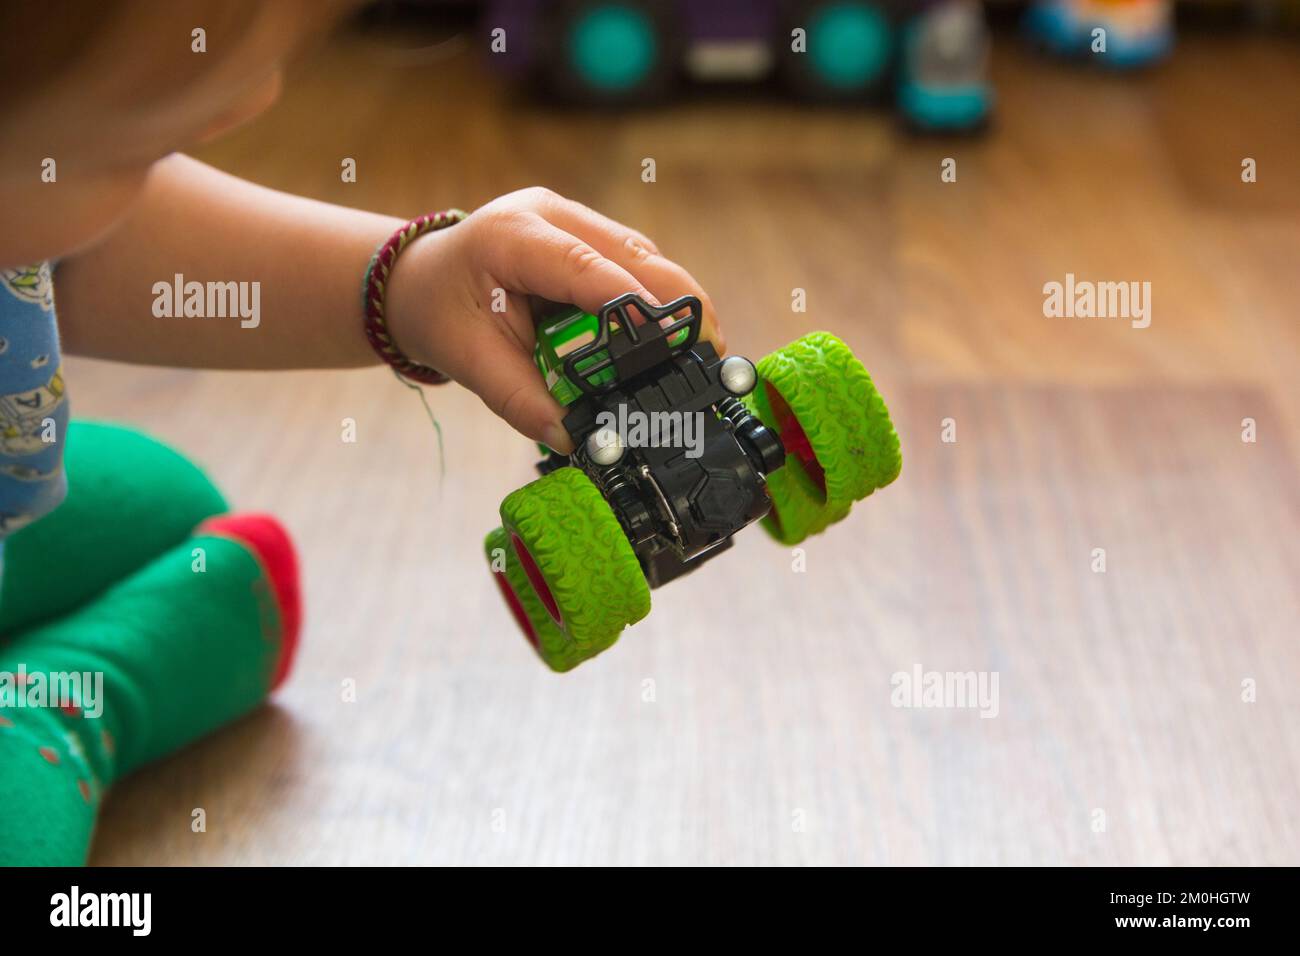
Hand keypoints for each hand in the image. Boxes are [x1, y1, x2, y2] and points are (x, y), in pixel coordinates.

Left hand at [383, 187, 722, 453]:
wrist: (420, 280)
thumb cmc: (440, 311)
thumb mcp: (467, 358)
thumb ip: (518, 398)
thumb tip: (571, 437)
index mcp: (511, 236)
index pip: (584, 267)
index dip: (633, 302)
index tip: (672, 341)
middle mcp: (549, 214)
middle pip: (631, 251)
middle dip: (678, 299)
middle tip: (714, 347)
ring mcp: (572, 218)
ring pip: (644, 254)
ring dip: (679, 297)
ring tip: (709, 344)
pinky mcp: (589, 234)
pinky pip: (636, 262)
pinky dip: (662, 296)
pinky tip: (682, 331)